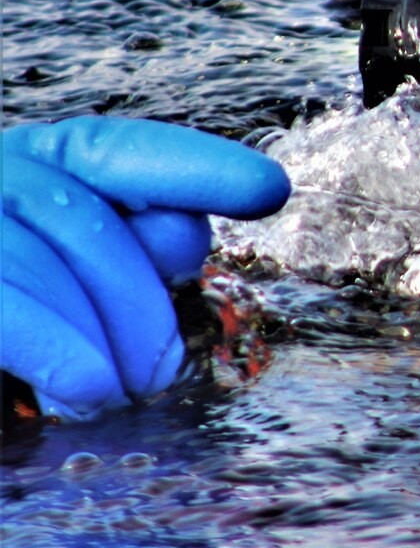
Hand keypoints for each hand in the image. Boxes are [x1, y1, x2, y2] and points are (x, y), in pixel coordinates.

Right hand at [2, 119, 289, 420]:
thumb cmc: (16, 316)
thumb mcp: (74, 283)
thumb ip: (124, 249)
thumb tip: (180, 231)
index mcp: (30, 171)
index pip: (115, 154)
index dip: (192, 168)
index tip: (266, 190)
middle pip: (79, 217)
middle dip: (135, 301)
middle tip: (162, 373)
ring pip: (31, 258)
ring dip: (92, 333)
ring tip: (118, 392)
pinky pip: (0, 307)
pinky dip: (48, 347)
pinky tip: (88, 385)